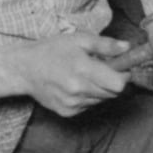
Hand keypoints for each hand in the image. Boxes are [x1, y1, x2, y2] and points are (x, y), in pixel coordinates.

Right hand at [5, 32, 130, 116]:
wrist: (25, 69)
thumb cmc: (52, 50)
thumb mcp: (79, 39)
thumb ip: (105, 45)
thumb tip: (127, 47)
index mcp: (83, 70)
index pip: (118, 84)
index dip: (124, 75)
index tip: (122, 67)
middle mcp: (78, 91)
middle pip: (113, 93)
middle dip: (114, 81)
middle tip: (104, 68)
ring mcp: (72, 104)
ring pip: (101, 100)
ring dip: (101, 89)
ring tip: (87, 75)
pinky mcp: (67, 112)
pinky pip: (89, 106)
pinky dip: (89, 96)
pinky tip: (77, 84)